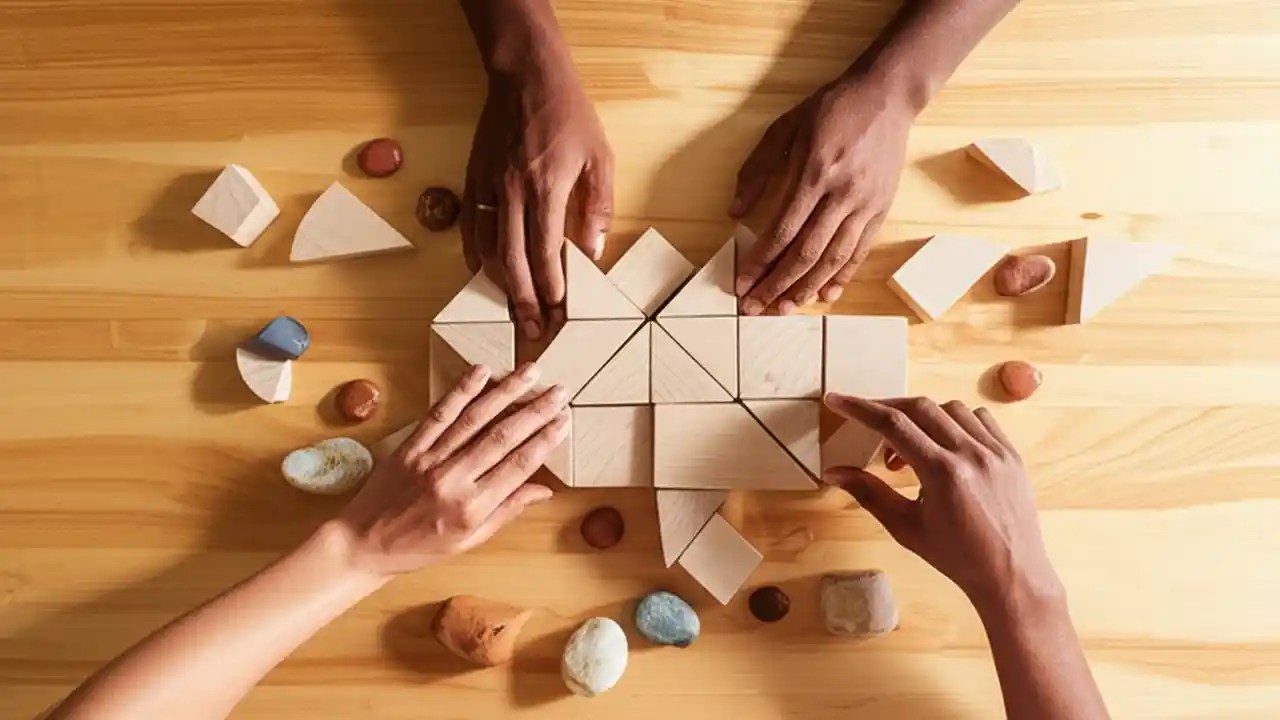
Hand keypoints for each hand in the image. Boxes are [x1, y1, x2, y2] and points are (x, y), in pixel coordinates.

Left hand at [335, 364, 567, 576]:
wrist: (363, 544)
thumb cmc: (419, 548)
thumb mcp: (469, 541)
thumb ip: (506, 510)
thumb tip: (543, 490)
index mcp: (472, 508)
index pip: (518, 467)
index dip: (544, 441)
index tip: (564, 421)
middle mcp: (453, 480)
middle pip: (502, 438)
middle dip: (535, 411)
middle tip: (559, 392)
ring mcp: (430, 459)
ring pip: (475, 419)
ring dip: (506, 392)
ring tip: (530, 372)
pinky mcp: (410, 446)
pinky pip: (440, 413)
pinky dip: (461, 391)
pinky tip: (481, 371)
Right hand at [461, 65, 613, 339]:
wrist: (526, 75)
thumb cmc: (568, 114)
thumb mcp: (599, 156)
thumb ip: (597, 206)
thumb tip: (592, 250)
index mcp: (547, 187)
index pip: (546, 250)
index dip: (551, 285)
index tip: (557, 310)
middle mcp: (513, 191)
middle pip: (514, 259)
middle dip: (524, 298)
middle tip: (533, 327)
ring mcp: (489, 185)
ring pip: (487, 247)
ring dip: (499, 283)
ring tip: (511, 307)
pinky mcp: (474, 177)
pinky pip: (470, 225)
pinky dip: (474, 253)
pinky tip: (482, 270)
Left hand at [731, 75, 912, 313]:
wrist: (887, 96)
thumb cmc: (831, 109)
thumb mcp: (785, 127)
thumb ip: (757, 169)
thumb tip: (734, 212)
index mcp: (815, 173)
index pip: (782, 231)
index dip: (760, 262)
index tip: (741, 283)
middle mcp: (842, 194)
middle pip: (806, 253)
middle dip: (777, 285)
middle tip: (755, 308)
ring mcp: (865, 205)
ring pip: (834, 258)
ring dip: (807, 288)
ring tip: (784, 308)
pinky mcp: (881, 209)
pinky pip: (859, 251)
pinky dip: (841, 276)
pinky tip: (824, 295)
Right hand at [822, 393, 1064, 610]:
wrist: (1010, 574)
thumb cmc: (955, 556)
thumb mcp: (905, 527)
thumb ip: (868, 493)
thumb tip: (833, 472)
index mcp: (943, 473)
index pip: (893, 425)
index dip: (860, 408)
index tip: (837, 400)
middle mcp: (971, 454)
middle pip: (920, 408)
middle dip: (888, 408)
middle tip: (869, 424)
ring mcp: (996, 452)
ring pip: (951, 408)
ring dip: (923, 417)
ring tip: (909, 448)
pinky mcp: (1011, 454)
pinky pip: (980, 418)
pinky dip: (955, 421)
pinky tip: (944, 443)